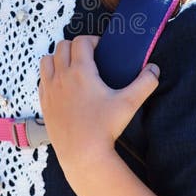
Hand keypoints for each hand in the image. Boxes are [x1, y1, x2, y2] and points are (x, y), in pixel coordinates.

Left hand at [38, 36, 159, 173]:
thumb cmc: (105, 128)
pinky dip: (50, 77)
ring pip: (46, 60)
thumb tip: (154, 69)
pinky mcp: (44, 103)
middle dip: (75, 47)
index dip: (92, 40)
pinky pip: (41, 80)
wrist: (82, 155)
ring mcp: (49, 90)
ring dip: (58, 58)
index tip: (101, 50)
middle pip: (62, 46)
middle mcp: (61, 76)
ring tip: (72, 69)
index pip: (81, 41)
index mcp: (81, 71)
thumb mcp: (129, 104)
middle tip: (89, 58)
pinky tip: (63, 87)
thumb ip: (145, 83)